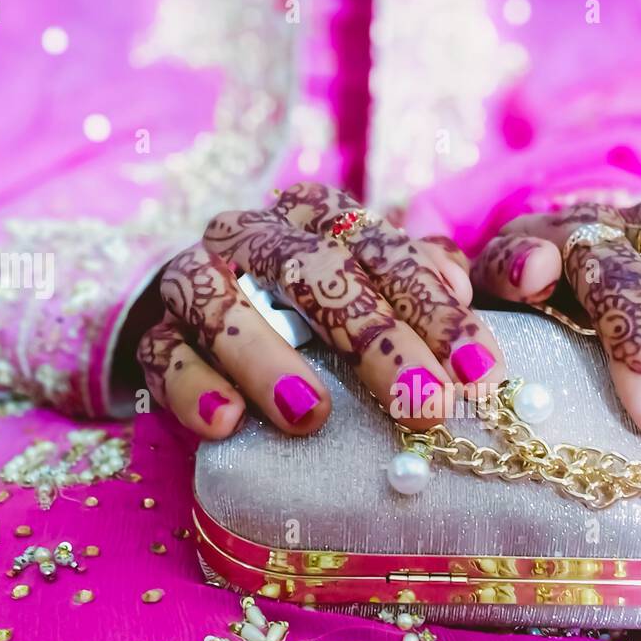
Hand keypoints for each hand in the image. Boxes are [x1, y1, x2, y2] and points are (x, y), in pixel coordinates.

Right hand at [137, 183, 505, 437]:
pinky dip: (193, 388)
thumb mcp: (380, 290)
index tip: (482, 376)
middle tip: (423, 406)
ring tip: (311, 415)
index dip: (437, 314)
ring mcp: (197, 281)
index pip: (384, 254)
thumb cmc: (323, 315)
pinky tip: (226, 424)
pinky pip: (164, 356)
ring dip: (268, 359)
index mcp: (321, 217)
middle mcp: (255, 236)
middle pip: (313, 273)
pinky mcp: (157, 335)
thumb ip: (424, 278)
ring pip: (223, 305)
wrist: (214, 324)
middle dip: (374, 342)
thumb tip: (461, 284)